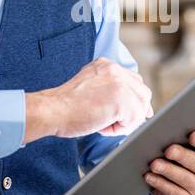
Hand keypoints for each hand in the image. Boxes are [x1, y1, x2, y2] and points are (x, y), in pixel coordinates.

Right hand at [23, 58, 152, 142]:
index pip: (133, 81)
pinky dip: (119, 129)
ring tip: (104, 123)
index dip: (135, 100)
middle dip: (136, 111)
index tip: (131, 114)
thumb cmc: (65, 106)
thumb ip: (109, 91)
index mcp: (106, 65)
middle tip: (119, 123)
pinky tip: (101, 126)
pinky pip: (133, 120)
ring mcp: (119, 82)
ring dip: (125, 121)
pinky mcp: (121, 98)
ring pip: (140, 107)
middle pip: (142, 92)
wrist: (52, 110)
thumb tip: (132, 106)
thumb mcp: (90, 89)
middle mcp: (114, 69)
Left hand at [143, 131, 194, 194]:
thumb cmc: (182, 151)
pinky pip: (175, 193)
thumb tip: (165, 131)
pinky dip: (161, 185)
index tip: (192, 136)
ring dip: (168, 171)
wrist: (179, 176)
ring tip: (154, 165)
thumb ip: (182, 135)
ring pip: (184, 179)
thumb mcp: (185, 141)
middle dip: (181, 156)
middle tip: (168, 151)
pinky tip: (150, 177)